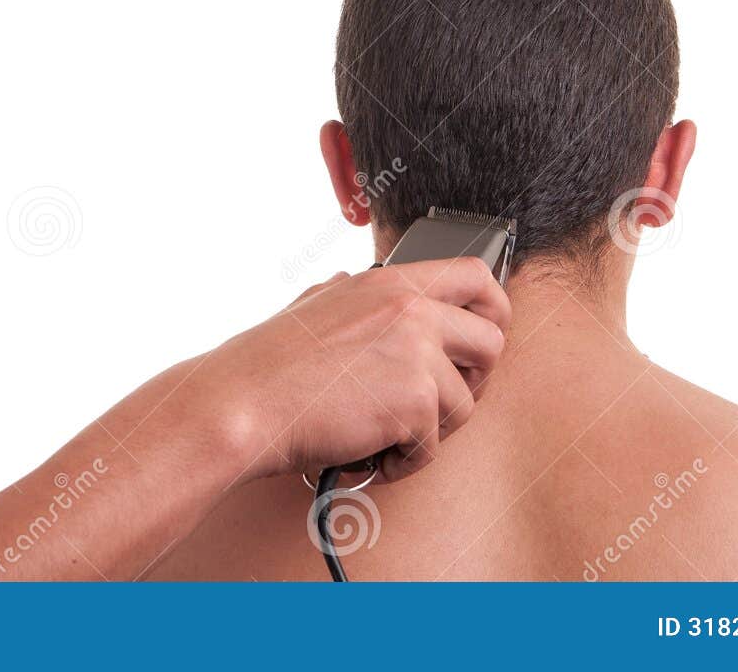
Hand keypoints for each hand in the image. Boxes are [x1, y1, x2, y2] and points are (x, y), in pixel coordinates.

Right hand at [207, 257, 510, 483]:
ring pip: (465, 404)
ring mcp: (418, 356)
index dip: (493, 309)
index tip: (481, 335)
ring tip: (385, 435)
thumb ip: (351, 295)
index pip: (477, 276)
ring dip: (430, 430)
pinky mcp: (415, 404)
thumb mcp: (314, 303)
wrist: (243, 404)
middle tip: (438, 400)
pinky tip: (368, 454)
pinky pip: (433, 446)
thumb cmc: (267, 362)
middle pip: (492, 342)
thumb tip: (354, 287)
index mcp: (391, 282)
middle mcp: (412, 311)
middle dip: (474, 380)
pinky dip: (403, 461)